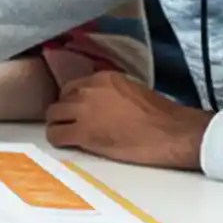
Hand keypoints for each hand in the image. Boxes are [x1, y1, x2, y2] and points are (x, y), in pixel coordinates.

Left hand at [45, 72, 212, 169]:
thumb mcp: (132, 89)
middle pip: (60, 100)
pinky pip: (56, 135)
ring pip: (53, 115)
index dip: (73, 101)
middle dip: (63, 112)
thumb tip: (102, 104)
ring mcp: (83, 110)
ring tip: (66, 134)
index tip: (77, 111)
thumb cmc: (161, 115)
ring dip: (58, 125)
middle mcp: (88, 90)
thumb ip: (111, 92)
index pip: (73, 87)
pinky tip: (66, 144)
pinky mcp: (83, 133)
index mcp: (102, 78)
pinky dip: (57, 140)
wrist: (170, 132)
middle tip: (70, 124)